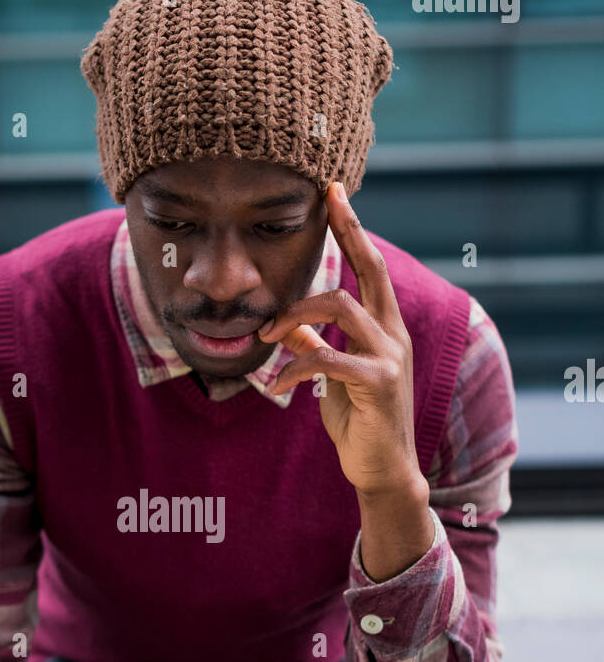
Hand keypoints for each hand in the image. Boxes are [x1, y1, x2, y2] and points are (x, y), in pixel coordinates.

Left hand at [259, 181, 425, 499]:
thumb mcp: (332, 377)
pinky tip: (276, 387)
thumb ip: (313, 344)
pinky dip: (294, 368)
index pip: (371, 266)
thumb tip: (285, 323)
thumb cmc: (360, 422)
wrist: (383, 470)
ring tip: (267, 332)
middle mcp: (393, 334)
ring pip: (342, 306)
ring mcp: (389, 357)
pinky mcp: (378, 383)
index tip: (336, 192)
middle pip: (370, 269)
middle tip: (324, 199)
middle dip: (348, 231)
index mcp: (384, 327)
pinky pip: (326, 359)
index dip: (354, 228)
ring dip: (295, 313)